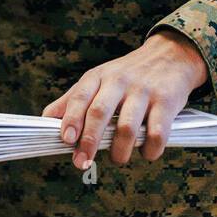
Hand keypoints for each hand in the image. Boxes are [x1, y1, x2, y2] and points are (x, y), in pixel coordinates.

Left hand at [42, 29, 208, 169]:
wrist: (172, 54)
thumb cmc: (129, 74)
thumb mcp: (99, 78)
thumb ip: (72, 99)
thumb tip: (44, 122)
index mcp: (99, 77)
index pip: (80, 96)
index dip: (71, 119)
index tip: (66, 140)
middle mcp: (120, 81)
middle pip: (100, 112)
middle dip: (89, 141)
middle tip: (82, 162)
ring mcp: (144, 91)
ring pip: (127, 127)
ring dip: (120, 151)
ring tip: (118, 158)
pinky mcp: (167, 101)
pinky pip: (157, 132)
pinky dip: (150, 149)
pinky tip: (147, 152)